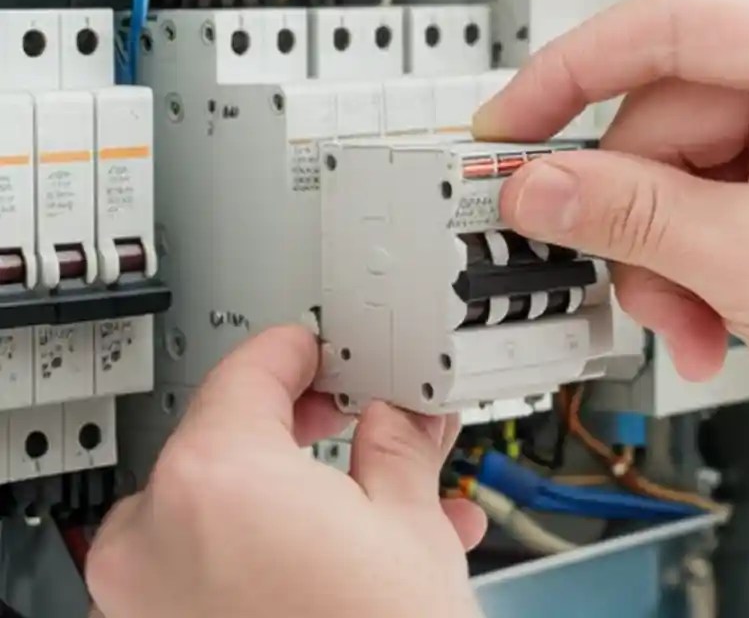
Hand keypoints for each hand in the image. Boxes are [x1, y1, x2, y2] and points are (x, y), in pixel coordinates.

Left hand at [85, 327, 484, 617]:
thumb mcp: (410, 525)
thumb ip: (396, 444)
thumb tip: (399, 416)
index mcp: (214, 477)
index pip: (248, 373)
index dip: (298, 352)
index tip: (318, 350)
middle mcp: (155, 534)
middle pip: (228, 443)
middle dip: (307, 434)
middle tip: (361, 423)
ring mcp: (143, 599)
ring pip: (223, 513)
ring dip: (300, 500)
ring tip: (383, 507)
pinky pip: (207, 572)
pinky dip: (270, 555)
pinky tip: (347, 559)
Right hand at [474, 0, 748, 431]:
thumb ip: (633, 218)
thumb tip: (540, 187)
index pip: (665, 28)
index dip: (569, 74)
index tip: (511, 126)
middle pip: (666, 123)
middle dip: (639, 220)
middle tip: (635, 281)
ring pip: (683, 180)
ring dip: (670, 262)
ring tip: (696, 321)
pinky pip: (717, 211)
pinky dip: (702, 271)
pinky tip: (719, 318)